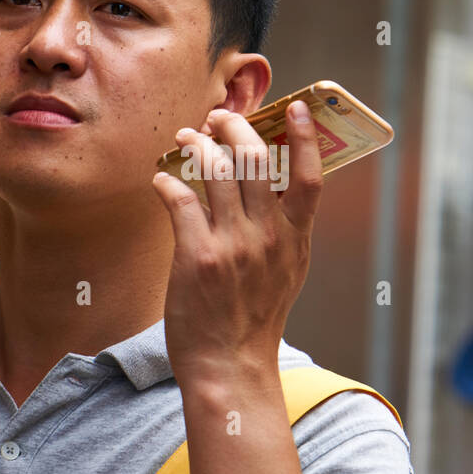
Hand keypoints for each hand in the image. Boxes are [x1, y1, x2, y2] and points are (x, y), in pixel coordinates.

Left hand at [150, 100, 323, 392]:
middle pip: (254, 158)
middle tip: (216, 119)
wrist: (231, 366)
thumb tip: (272, 187)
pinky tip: (162, 180)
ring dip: (196, 145)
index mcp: (296, 238)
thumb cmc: (255, 318)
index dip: (305, 136)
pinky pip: (181, 199)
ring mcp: (234, 246)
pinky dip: (168, 181)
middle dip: (232, 126)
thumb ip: (285, 230)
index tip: (294, 107)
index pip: (310, 177)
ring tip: (185, 138)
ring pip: (216, 170)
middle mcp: (268, 237)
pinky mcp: (198, 257)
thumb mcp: (288, 271)